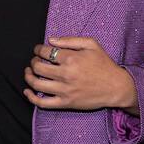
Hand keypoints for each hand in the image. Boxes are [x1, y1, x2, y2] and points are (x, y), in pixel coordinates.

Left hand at [23, 37, 138, 113]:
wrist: (116, 87)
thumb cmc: (104, 65)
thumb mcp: (92, 44)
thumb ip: (70, 40)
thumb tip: (50, 40)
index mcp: (71, 58)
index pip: (46, 52)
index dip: (38, 49)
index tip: (38, 50)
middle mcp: (66, 74)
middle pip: (38, 67)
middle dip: (33, 62)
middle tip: (35, 60)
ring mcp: (64, 90)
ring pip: (37, 84)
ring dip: (28, 77)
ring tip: (29, 73)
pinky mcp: (66, 103)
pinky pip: (43, 102)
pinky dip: (31, 97)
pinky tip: (27, 91)